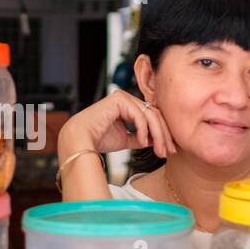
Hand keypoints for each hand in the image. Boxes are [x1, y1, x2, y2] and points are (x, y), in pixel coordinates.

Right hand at [59, 89, 176, 158]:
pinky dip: (144, 130)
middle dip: (163, 135)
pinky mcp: (119, 99)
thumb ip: (140, 137)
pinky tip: (145, 143)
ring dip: (158, 135)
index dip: (162, 133)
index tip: (168, 150)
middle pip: (154, 115)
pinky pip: (139, 115)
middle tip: (169, 151)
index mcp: (127, 106)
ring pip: (150, 115)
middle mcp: (126, 99)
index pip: (152, 117)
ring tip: (159, 151)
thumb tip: (156, 140)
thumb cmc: (98, 139)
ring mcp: (123, 97)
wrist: (80, 140)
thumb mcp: (126, 139)